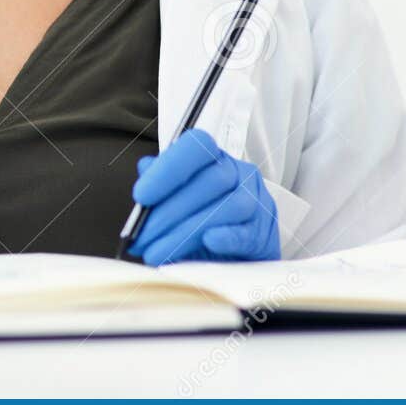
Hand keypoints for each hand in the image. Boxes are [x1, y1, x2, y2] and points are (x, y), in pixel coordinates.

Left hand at [126, 129, 279, 264]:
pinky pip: (248, 232)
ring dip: (185, 232)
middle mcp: (239, 173)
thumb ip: (161, 182)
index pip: (195, 147)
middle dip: (168, 212)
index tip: (141, 196)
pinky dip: (227, 236)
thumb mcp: (178, 200)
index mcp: (214, 158)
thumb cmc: (203, 222)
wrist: (237, 257)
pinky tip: (208, 242)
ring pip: (227, 207)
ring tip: (157, 252)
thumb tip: (146, 168)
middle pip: (208, 182)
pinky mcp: (264, 234)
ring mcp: (257, 202)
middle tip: (141, 237)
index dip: (167, 169)